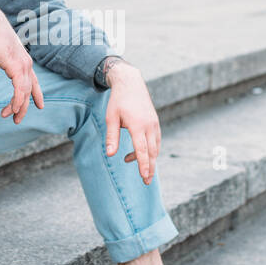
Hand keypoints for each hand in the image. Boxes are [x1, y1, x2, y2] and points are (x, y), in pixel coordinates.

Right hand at [0, 11, 43, 123]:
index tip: (40, 106)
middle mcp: (26, 64)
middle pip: (29, 90)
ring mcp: (23, 66)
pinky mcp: (17, 67)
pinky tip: (14, 109)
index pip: (32, 81)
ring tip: (11, 118)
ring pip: (24, 92)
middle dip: (24, 106)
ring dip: (17, 107)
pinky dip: (17, 101)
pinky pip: (20, 90)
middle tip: (18, 119)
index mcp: (22, 61)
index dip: (36, 94)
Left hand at [103, 63, 160, 183]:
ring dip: (149, 159)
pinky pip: (156, 140)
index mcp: (137, 125)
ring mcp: (154, 124)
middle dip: (150, 167)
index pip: (142, 150)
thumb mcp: (111, 118)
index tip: (144, 177)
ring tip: (140, 169)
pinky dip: (151, 150)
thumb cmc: (118, 101)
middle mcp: (149, 125)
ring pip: (156, 147)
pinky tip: (141, 153)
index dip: (143, 164)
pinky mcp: (155, 122)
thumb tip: (110, 155)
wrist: (131, 83)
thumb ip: (112, 137)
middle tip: (146, 181)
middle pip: (152, 152)